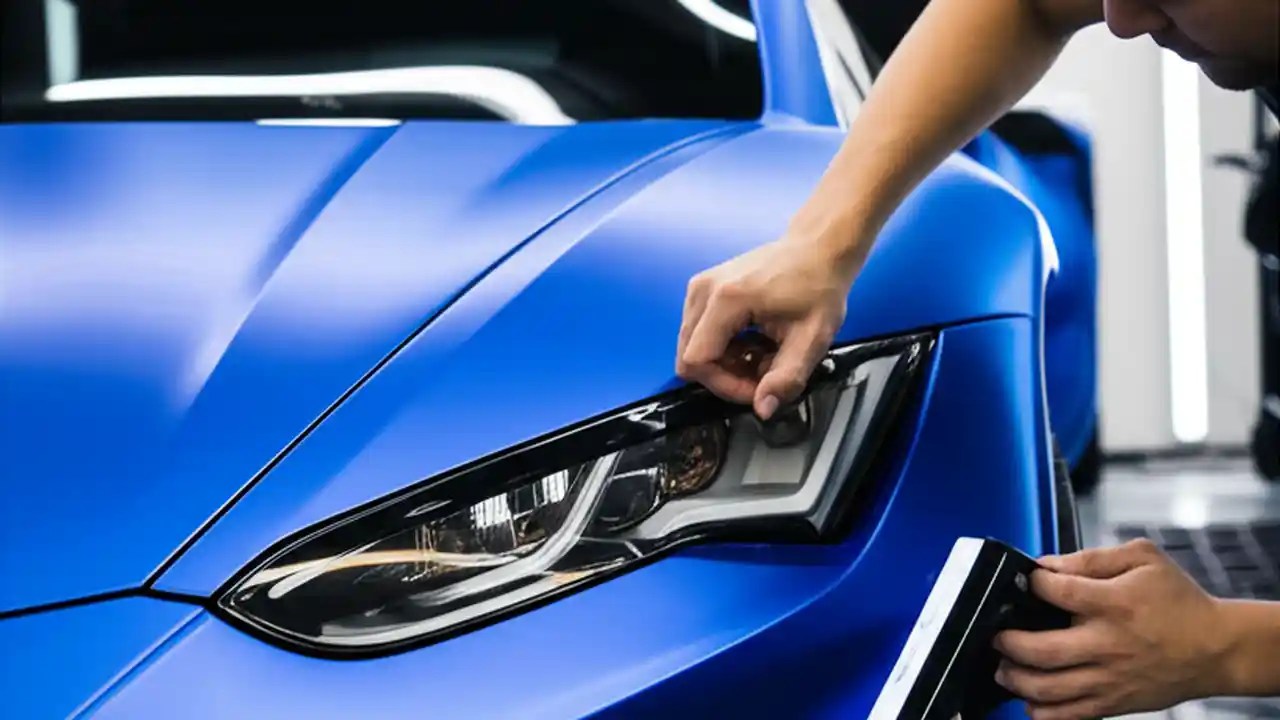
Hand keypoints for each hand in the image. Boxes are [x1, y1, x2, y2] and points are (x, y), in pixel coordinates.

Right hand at [675, 236, 857, 418]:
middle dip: (724, 376)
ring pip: (693, 347)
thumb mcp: (812, 339)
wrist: (817, 249)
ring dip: (724, 363)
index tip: (757, 386)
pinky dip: (723, 347)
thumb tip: (764, 409)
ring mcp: (699, 287)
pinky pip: (698, 333)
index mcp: (726, 299)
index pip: (697, 362)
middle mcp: (703, 290)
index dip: (724, 385)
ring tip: (761, 355)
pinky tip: (752, 342)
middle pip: (689, 357)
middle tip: (761, 374)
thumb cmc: (818, 286)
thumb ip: (786, 377)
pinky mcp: (703, 289)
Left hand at [992, 540, 1229, 718]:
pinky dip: (1041, 710)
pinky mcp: (1115, 703)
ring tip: (1003, 666)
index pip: (1056, 592)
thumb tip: (1048, 565)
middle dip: (1007, 642)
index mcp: (1116, 604)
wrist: (1217, 648)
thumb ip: (1091, 558)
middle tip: (997, 635)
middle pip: (1041, 649)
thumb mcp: (1143, 559)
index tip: (1028, 581)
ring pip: (1048, 688)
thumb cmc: (1179, 601)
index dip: (1033, 583)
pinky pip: (1069, 715)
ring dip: (1016, 678)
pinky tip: (1029, 697)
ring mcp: (1110, 678)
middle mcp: (1109, 644)